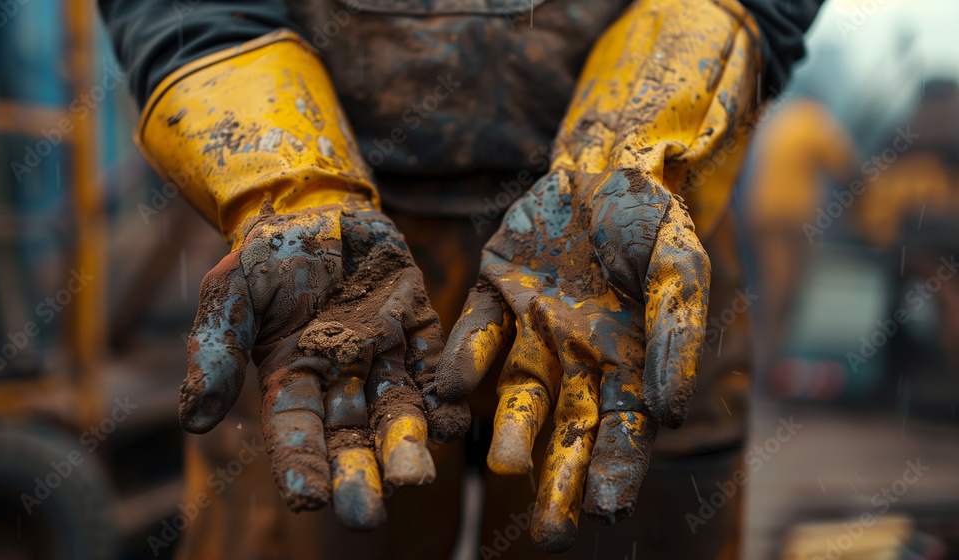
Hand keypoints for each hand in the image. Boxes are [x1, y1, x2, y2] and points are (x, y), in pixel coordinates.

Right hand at [180, 198, 456, 529]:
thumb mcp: (231, 291)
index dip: (300, 465)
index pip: (295, 433)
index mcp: (290, 379)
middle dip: (359, 476)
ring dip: (406, 445)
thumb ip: (217, 349)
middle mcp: (340, 380)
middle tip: (369, 517)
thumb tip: (194, 419)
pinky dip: (442, 395)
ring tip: (415, 477)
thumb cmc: (267, 253)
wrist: (319, 210)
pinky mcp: (419, 331)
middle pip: (351, 437)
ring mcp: (384, 358)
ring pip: (397, 411)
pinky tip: (450, 421)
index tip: (308, 498)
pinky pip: (433, 369)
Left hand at [435, 165, 709, 550]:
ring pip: (518, 391)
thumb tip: (671, 413)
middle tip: (552, 534)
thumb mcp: (679, 272)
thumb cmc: (654, 223)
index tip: (607, 509)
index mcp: (627, 363)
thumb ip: (675, 336)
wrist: (608, 166)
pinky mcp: (494, 295)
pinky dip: (464, 356)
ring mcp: (532, 330)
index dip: (617, 470)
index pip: (623, 431)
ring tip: (506, 464)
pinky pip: (476, 332)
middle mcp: (575, 359)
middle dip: (560, 480)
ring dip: (512, 427)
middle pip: (567, 430)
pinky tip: (450, 387)